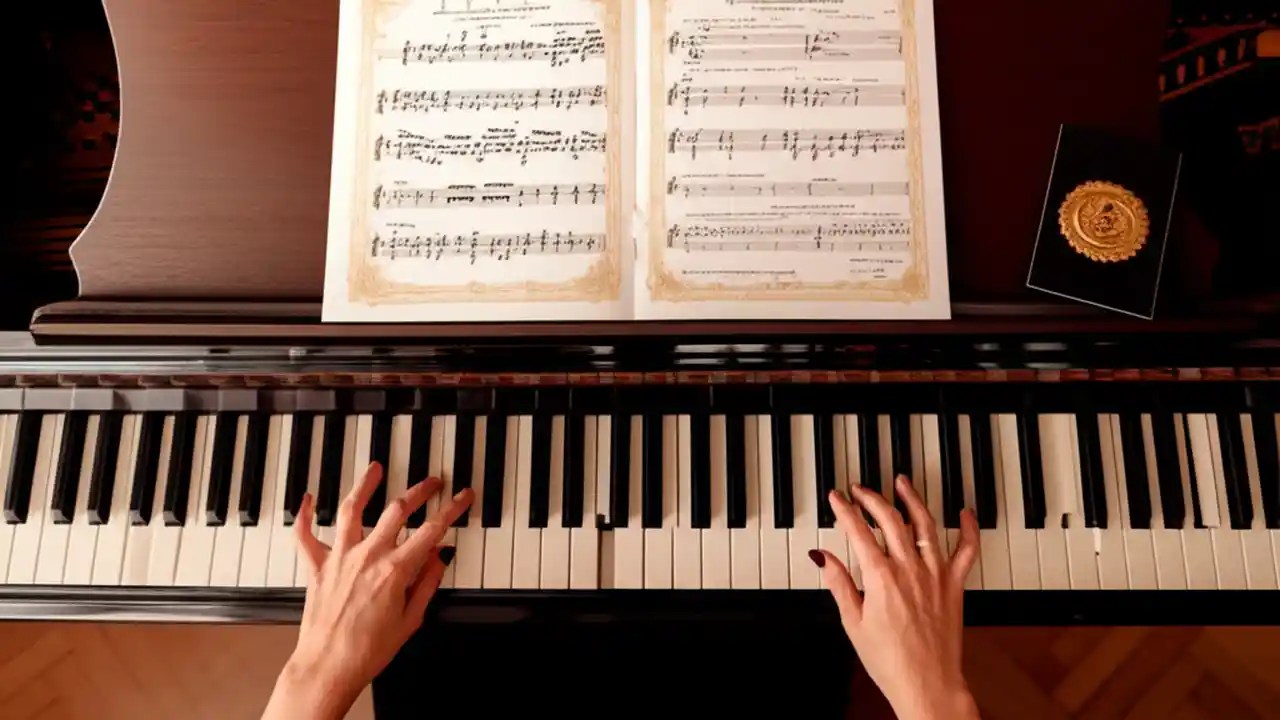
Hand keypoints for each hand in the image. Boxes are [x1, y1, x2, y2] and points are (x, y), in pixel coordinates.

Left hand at [262, 462, 473, 719]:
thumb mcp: (411, 619)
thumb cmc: (368, 650)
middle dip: (420, 490)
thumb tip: (439, 557)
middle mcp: (367, 556)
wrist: (328, 667)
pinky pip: (305, 534)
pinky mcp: (317, 567)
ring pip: (352, 509)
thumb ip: (427, 583)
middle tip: (432, 481)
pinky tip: (308, 498)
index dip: (452, 509)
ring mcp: (340, 557)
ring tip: (375, 469)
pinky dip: (305, 514)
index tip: (462, 496)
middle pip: (397, 510)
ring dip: (365, 485)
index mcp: (395, 570)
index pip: (431, 529)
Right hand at [812, 476, 980, 719]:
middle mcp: (909, 569)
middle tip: (860, 489)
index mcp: (881, 578)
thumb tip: (822, 557)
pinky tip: (965, 512)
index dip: (845, 510)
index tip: (837, 498)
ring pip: (925, 525)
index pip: (858, 532)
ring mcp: (935, 574)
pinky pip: (967, 551)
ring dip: (912, 499)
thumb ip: (839, 584)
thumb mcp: (853, 622)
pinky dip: (968, 529)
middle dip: (872, 499)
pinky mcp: (954, 585)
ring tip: (902, 483)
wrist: (927, 684)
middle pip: (890, 520)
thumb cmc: (890, 660)